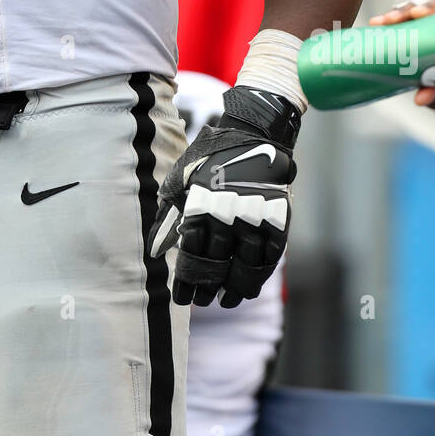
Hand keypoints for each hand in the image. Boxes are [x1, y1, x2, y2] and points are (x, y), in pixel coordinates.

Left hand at [149, 85, 299, 307]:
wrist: (254, 134)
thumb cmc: (210, 157)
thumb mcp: (181, 179)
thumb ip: (168, 216)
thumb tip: (156, 252)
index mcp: (201, 204)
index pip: (192, 255)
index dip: (187, 281)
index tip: (183, 296)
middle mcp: (228, 214)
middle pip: (217, 265)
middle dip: (207, 288)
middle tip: (201, 301)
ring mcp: (256, 217)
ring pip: (245, 268)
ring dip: (234, 290)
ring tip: (224, 301)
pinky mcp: (279, 218)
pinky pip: (270, 258)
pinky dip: (259, 276)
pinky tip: (249, 287)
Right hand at [369, 0, 434, 110]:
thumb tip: (420, 100)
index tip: (418, 14)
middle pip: (429, 1)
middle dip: (408, 8)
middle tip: (392, 20)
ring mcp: (429, 18)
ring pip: (413, 6)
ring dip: (396, 13)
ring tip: (379, 22)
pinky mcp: (414, 23)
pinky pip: (401, 16)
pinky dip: (389, 19)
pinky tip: (377, 24)